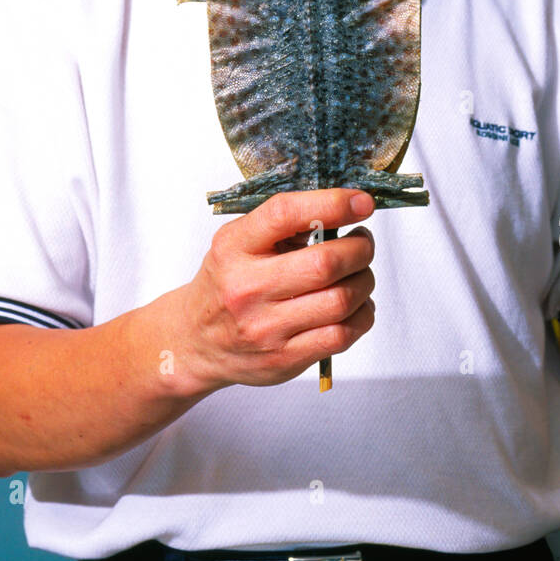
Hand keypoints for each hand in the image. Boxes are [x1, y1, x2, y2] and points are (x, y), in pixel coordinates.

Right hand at [179, 188, 375, 390]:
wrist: (195, 341)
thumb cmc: (227, 284)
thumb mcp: (238, 242)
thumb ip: (283, 224)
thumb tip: (344, 208)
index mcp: (234, 247)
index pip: (285, 214)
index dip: (331, 203)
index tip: (361, 202)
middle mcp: (246, 287)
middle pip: (325, 263)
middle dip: (359, 249)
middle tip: (362, 243)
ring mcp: (265, 327)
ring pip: (340, 300)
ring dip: (364, 281)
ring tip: (359, 273)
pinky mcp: (283, 359)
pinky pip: (340, 335)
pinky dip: (362, 315)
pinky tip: (356, 306)